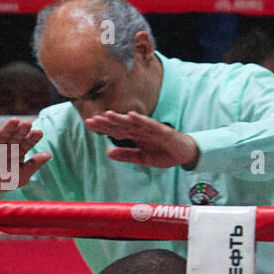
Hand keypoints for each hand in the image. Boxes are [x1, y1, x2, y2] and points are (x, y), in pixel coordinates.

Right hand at [0, 118, 49, 194]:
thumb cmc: (4, 182)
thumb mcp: (21, 177)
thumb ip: (33, 165)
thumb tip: (49, 154)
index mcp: (19, 152)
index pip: (27, 143)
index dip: (33, 138)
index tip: (39, 132)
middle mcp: (8, 146)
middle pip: (16, 137)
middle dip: (22, 130)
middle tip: (28, 123)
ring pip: (2, 134)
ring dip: (8, 128)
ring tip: (15, 121)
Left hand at [84, 110, 198, 168]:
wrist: (185, 155)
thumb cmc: (165, 154)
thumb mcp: (143, 159)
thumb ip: (126, 155)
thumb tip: (107, 152)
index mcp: (135, 135)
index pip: (116, 130)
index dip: (102, 127)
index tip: (88, 124)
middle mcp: (141, 130)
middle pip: (121, 124)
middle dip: (106, 122)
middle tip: (91, 119)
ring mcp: (151, 129)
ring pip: (133, 122)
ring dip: (120, 118)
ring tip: (107, 114)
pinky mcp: (162, 130)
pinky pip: (150, 124)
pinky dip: (141, 119)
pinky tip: (132, 115)